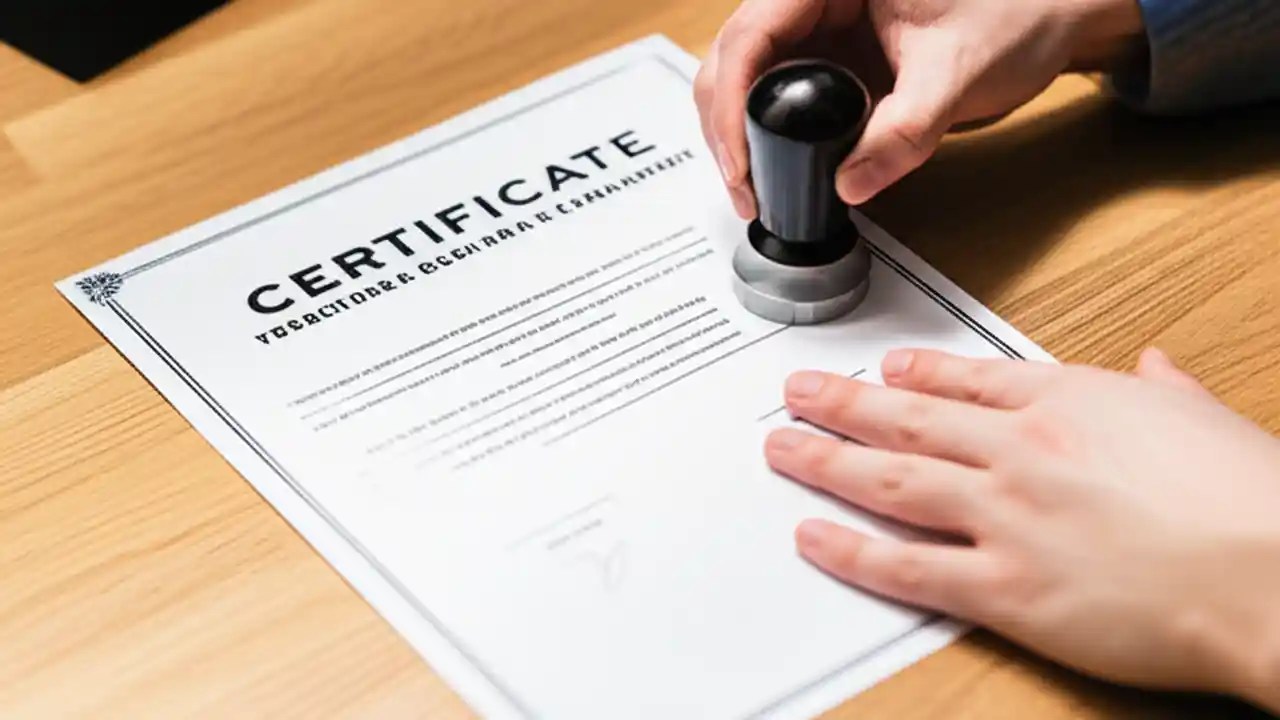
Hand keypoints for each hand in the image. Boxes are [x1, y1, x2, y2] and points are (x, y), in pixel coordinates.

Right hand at [694, 0, 1145, 214]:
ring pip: (745, 74)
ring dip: (737, 131)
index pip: (750, 36)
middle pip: (732, 57)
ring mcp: (817, 22)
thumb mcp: (956, 73)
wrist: (1053, 15)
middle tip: (743, 188)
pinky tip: (771, 166)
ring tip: (752, 186)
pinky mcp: (829, 51)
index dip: (731, 106)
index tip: (740, 163)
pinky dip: (766, 130)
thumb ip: (904, 131)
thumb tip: (850, 184)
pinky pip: (778, 89)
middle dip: (725, 127)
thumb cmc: (1017, 12)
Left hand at [765, 348, 1279, 711]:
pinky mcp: (1004, 587)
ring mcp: (1004, 515)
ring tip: (783, 445)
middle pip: (909, 417)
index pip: (971, 376)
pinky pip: (906, 567)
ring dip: (826, 459)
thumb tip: (1156, 365)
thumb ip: (1165, 389)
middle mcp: (1021, 450)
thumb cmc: (1249, 501)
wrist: (1270, 574)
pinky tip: (812, 535)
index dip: (918, 370)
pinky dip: (850, 551)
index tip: (886, 366)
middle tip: (796, 392)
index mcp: (1069, 402)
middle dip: (843, 402)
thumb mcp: (1207, 417)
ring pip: (890, 479)